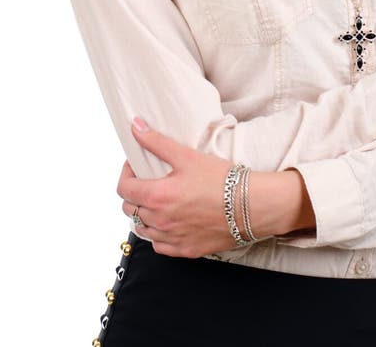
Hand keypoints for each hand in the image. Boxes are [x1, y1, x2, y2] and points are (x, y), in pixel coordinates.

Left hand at [117, 118, 313, 257]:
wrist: (251, 206)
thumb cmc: (222, 179)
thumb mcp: (187, 155)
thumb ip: (156, 142)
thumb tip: (134, 126)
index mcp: (157, 196)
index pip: (124, 189)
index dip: (126, 174)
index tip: (136, 166)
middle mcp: (160, 221)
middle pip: (130, 209)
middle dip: (134, 193)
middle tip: (148, 181)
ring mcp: (172, 239)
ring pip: (142, 230)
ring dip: (144, 214)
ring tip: (159, 200)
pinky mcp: (185, 250)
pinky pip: (159, 246)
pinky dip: (158, 234)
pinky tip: (169, 222)